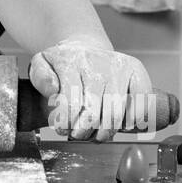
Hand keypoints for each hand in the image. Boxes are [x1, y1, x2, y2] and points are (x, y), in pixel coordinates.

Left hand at [28, 38, 152, 141]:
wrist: (85, 48)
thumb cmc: (63, 64)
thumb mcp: (41, 65)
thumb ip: (41, 78)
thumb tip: (53, 90)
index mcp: (72, 62)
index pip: (70, 103)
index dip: (65, 123)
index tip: (62, 129)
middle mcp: (97, 64)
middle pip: (94, 114)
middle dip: (83, 132)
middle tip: (78, 134)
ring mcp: (119, 68)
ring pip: (116, 115)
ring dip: (105, 133)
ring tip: (96, 133)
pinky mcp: (137, 72)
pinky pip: (140, 106)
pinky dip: (130, 122)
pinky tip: (119, 123)